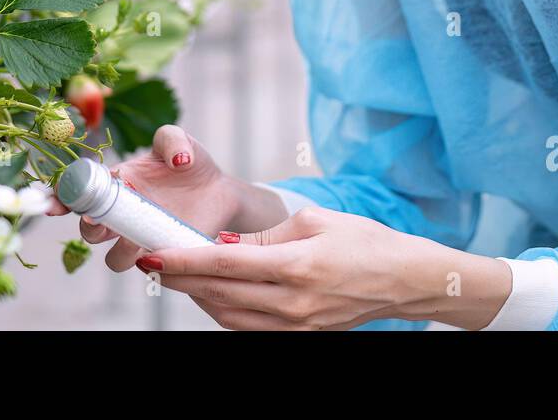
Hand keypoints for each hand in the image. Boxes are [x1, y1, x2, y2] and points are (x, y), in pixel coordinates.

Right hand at [45, 124, 240, 272]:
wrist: (219, 190)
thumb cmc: (191, 162)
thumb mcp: (181, 141)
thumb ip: (172, 139)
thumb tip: (176, 159)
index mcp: (115, 183)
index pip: (77, 192)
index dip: (59, 199)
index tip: (54, 203)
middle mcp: (120, 214)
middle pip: (88, 230)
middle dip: (88, 226)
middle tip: (99, 219)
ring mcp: (139, 237)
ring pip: (113, 257)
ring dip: (118, 250)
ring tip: (134, 238)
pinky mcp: (161, 253)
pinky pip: (146, 268)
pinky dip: (149, 263)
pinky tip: (160, 249)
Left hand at [131, 205, 508, 329]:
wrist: (403, 281)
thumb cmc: (364, 241)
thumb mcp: (317, 220)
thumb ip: (266, 235)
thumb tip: (224, 246)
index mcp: (297, 266)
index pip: (225, 265)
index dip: (184, 260)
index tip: (154, 252)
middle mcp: (292, 303)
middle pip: (218, 295)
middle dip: (179, 279)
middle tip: (154, 260)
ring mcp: (295, 326)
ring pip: (228, 316)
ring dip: (198, 297)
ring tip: (178, 274)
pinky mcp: (299, 337)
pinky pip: (247, 328)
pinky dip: (223, 310)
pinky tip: (214, 292)